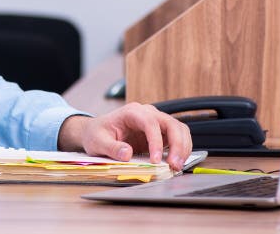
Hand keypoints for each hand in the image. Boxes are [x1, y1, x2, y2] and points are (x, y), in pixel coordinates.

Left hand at [57, 103, 192, 171]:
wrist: (97, 131)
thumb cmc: (97, 134)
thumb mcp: (97, 142)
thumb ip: (111, 148)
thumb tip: (126, 154)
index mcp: (130, 112)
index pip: (150, 122)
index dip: (156, 141)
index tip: (155, 160)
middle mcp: (146, 113)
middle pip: (170, 123)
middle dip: (177, 144)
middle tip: (174, 165)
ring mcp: (155, 121)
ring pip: (178, 129)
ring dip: (183, 147)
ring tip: (177, 166)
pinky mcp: (160, 132)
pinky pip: (177, 137)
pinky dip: (181, 149)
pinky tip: (176, 162)